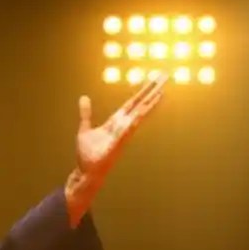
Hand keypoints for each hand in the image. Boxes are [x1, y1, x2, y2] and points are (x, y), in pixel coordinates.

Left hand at [66, 75, 167, 221]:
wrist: (86, 172)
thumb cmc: (87, 154)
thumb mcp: (85, 129)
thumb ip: (86, 114)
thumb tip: (84, 98)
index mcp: (116, 122)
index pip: (132, 103)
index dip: (143, 92)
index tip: (154, 80)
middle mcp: (122, 126)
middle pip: (140, 105)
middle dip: (152, 91)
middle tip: (164, 77)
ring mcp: (122, 135)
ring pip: (138, 116)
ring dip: (149, 104)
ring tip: (161, 92)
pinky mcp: (117, 145)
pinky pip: (126, 132)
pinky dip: (133, 123)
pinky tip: (141, 113)